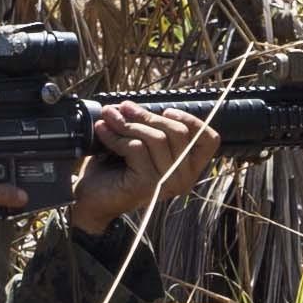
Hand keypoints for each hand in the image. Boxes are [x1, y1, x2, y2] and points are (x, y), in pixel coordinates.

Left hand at [68, 101, 220, 235]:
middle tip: (122, 108)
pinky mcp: (149, 183)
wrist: (93, 198)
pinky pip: (136, 147)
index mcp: (189, 168)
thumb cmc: (117, 170)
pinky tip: (103, 132)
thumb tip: (135, 105)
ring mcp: (168, 183)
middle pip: (178, 132)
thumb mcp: (141, 144)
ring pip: (156, 138)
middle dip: (147, 115)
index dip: (191, 120)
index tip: (166, 110)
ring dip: (128, 124)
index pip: (209, 140)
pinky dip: (116, 136)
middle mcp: (184, 178)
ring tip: (109, 117)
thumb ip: (150, 127)